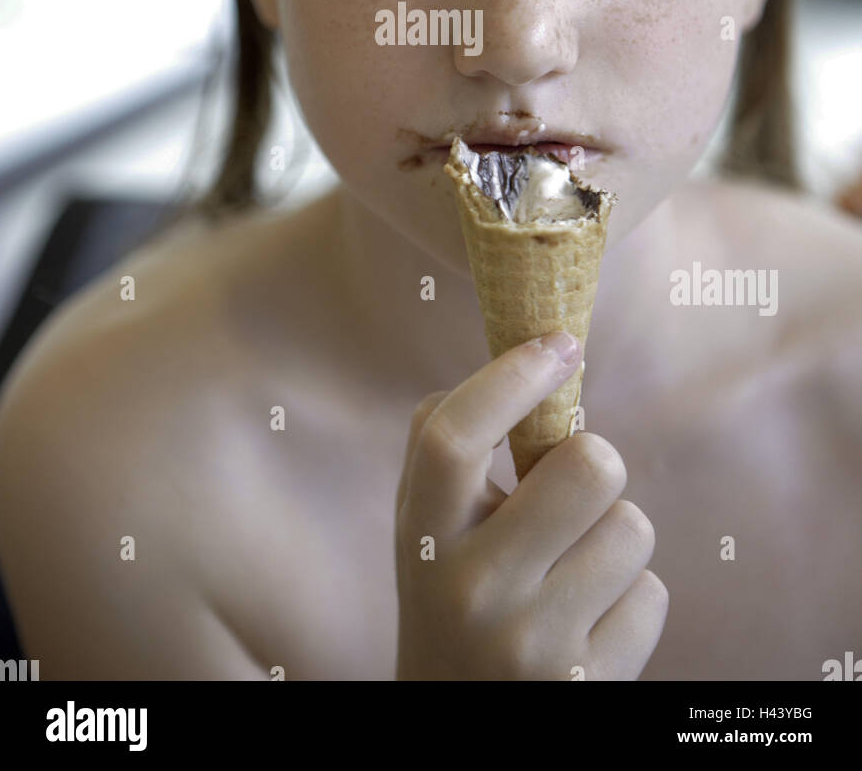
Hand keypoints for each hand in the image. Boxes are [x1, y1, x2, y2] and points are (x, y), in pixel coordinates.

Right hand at [395, 332, 667, 679]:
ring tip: (571, 571)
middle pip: (588, 466)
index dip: (511, 376)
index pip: (451, 436)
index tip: (559, 343)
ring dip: (612, 538)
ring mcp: (533, 643)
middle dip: (594, 461)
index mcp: (422, 538)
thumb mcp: (425, 531)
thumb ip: (451, 452)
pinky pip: (651, 594)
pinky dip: (629, 600)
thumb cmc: (451, 599)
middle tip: (570, 490)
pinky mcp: (589, 687)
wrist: (455, 729)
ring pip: (631, 527)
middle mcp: (471, 591)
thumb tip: (539, 354)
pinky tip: (588, 626)